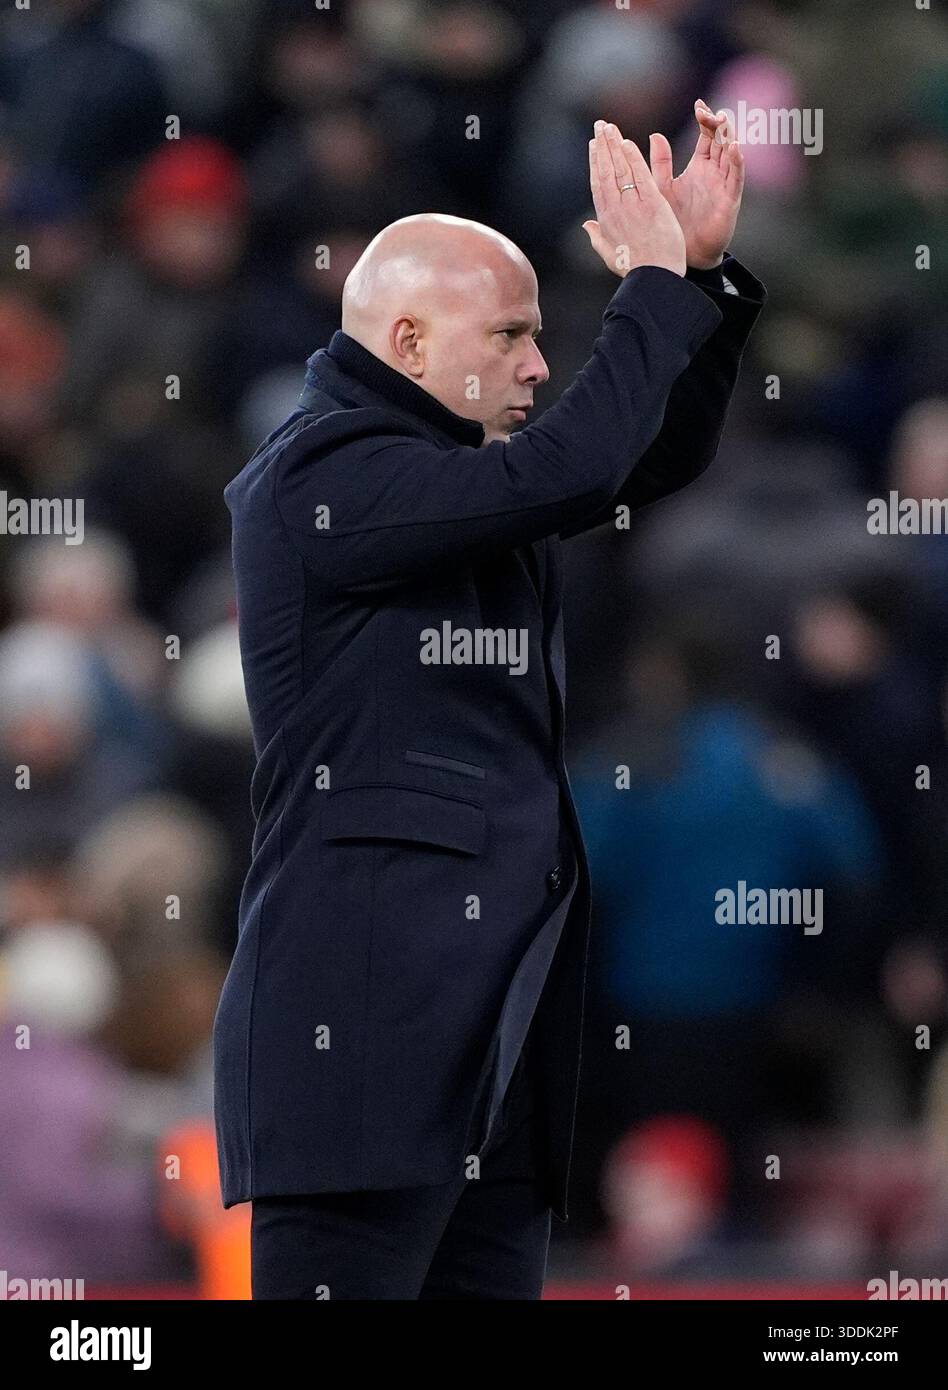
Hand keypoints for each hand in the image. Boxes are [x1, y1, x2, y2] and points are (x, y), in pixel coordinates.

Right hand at [581, 120, 685, 278]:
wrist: (655, 278)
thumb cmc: (635, 270)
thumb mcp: (611, 256)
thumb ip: (597, 238)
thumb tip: (586, 225)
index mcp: (606, 220)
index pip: (598, 184)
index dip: (595, 162)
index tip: (593, 146)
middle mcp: (616, 209)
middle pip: (606, 171)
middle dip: (602, 146)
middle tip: (599, 125)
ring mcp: (633, 205)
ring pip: (620, 169)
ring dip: (613, 145)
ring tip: (609, 126)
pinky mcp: (652, 203)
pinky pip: (640, 175)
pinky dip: (633, 158)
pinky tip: (626, 142)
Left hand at [648, 100, 744, 269]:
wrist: (685, 254)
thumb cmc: (675, 222)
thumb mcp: (663, 187)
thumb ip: (660, 163)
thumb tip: (654, 135)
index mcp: (700, 166)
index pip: (707, 135)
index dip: (705, 119)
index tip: (699, 105)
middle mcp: (715, 172)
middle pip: (722, 139)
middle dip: (718, 123)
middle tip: (710, 111)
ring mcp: (724, 184)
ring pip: (732, 153)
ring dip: (730, 136)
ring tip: (724, 121)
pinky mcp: (730, 200)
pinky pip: (736, 177)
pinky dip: (737, 161)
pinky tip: (735, 147)